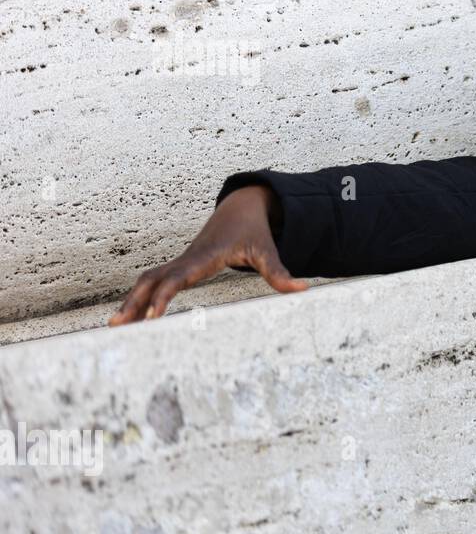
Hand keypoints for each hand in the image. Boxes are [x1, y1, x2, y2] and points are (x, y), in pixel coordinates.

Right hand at [107, 184, 307, 325]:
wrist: (242, 207)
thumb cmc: (254, 230)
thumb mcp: (268, 251)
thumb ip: (280, 273)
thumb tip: (303, 290)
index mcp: (205, 256)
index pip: (178, 278)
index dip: (164, 297)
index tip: (153, 317)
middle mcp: (187, 258)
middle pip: (152, 280)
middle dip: (134, 301)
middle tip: (117, 326)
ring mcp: (181, 260)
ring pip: (148, 279)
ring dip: (132, 299)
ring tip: (115, 324)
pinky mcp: (182, 264)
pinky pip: (155, 280)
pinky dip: (141, 295)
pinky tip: (132, 313)